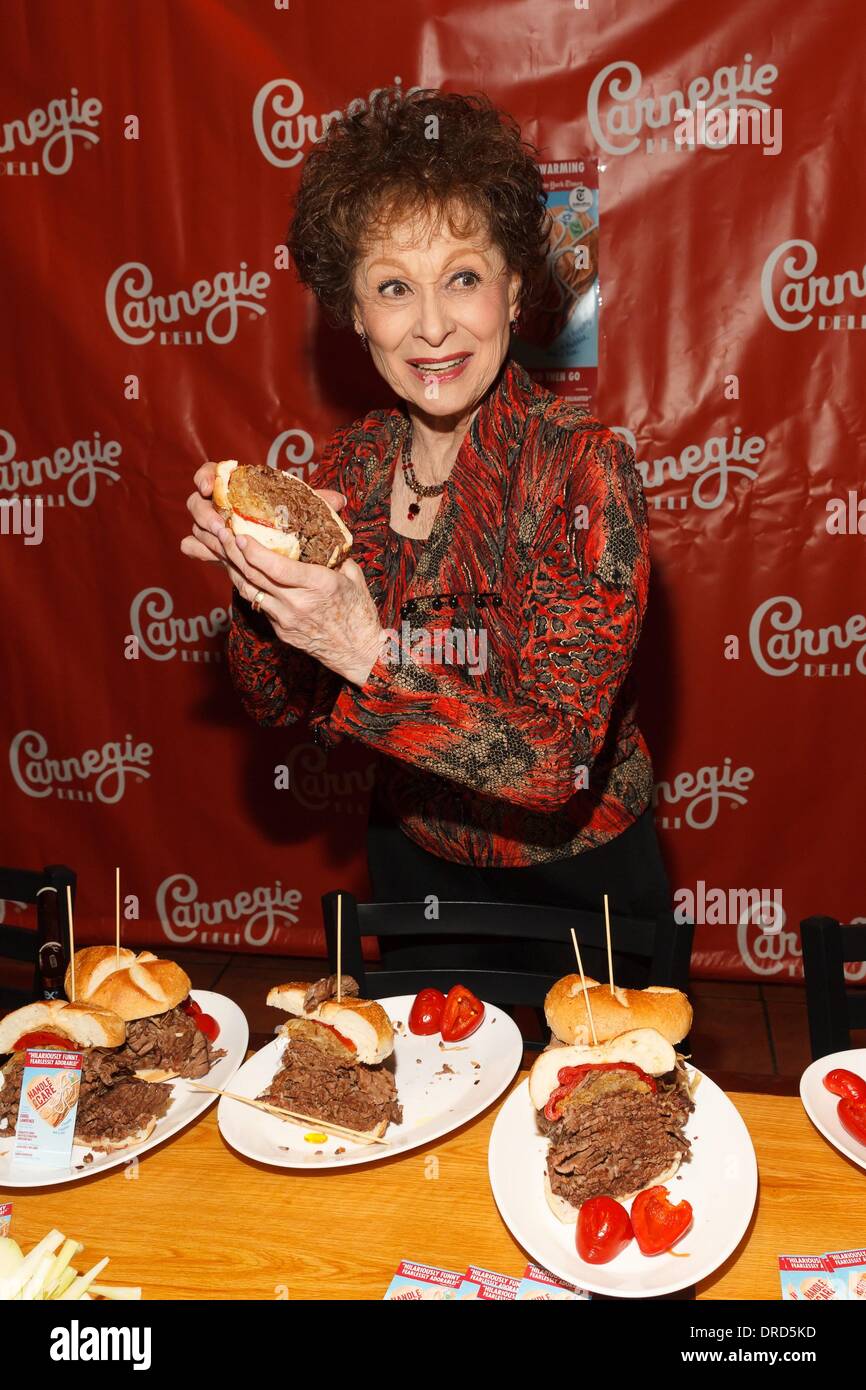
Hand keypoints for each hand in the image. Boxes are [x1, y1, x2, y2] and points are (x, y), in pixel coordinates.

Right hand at [180, 459, 345, 565]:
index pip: (212, 473)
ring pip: (197, 523)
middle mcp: (221, 504)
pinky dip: (195, 548)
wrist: (284, 546)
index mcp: (237, 486)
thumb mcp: (303, 508)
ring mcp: (214, 525)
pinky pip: (195, 545)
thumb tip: (340, 500)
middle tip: (219, 523)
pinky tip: (197, 552)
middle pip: (198, 501)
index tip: (209, 485)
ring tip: (219, 538)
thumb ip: (317, 502)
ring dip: (203, 530)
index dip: (206, 476)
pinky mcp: (213, 545)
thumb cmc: (291, 518)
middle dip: (205, 510)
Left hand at [217, 528, 385, 687]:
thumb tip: (318, 532)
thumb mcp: (353, 576)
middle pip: (256, 576)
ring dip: (232, 567)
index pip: (277, 568)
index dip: (254, 552)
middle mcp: (298, 604)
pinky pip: (257, 604)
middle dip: (233, 552)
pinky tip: (237, 570)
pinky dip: (245, 585)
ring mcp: (286, 620)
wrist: (359, 652)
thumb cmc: (359, 611)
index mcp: (319, 586)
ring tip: (220, 547)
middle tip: (219, 532)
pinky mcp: (281, 631)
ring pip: (249, 591)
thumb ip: (333, 555)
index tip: (239, 535)